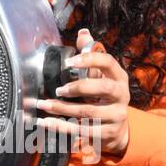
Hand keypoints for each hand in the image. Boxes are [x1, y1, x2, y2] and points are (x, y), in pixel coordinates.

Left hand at [35, 27, 129, 164]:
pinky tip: (47, 122)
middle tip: (58, 89)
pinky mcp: (108, 133)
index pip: (108, 63)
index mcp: (119, 77)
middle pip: (103, 88)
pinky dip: (62, 127)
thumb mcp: (102, 77)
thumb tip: (83, 32)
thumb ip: (91, 55)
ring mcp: (117, 115)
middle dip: (78, 87)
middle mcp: (121, 95)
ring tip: (44, 105)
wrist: (118, 130)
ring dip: (63, 109)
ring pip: (88, 112)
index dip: (89, 60)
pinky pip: (82, 130)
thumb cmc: (104, 97)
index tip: (69, 61)